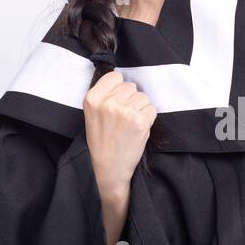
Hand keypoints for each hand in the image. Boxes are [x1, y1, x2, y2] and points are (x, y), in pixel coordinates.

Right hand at [83, 70, 155, 197]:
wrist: (109, 167)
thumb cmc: (101, 140)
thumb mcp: (92, 114)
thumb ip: (104, 95)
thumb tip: (123, 80)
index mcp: (92, 98)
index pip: (115, 76)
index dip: (119, 87)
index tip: (117, 99)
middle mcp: (108, 102)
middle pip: (130, 86)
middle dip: (130, 99)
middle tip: (123, 117)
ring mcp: (124, 111)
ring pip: (143, 97)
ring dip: (140, 108)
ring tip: (130, 123)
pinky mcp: (140, 121)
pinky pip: (151, 108)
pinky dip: (148, 118)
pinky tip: (138, 128)